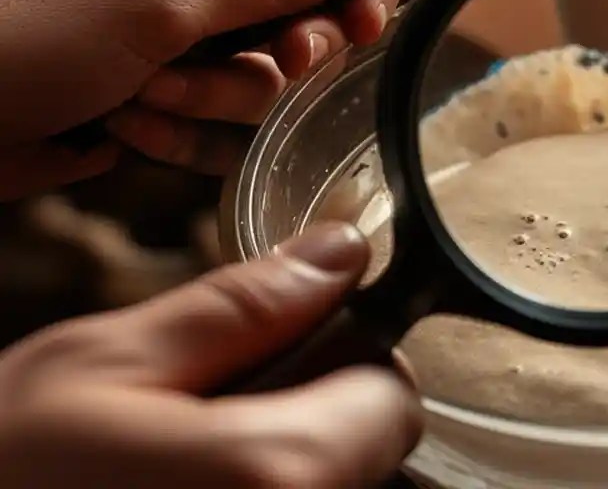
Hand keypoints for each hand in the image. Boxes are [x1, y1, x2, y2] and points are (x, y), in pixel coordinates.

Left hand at [0, 0, 402, 193]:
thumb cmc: (15, 34)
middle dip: (308, 32)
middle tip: (296, 53)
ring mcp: (179, 38)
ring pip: (271, 70)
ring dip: (226, 94)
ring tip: (153, 93)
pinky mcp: (163, 97)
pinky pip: (226, 120)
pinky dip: (188, 131)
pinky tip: (130, 126)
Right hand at [0, 222, 423, 488]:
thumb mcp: (103, 365)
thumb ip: (242, 309)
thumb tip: (339, 252)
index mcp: (274, 477)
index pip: (394, 399)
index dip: (345, 361)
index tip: (286, 356)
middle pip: (373, 456)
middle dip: (315, 418)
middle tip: (213, 418)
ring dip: (284, 468)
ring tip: (182, 470)